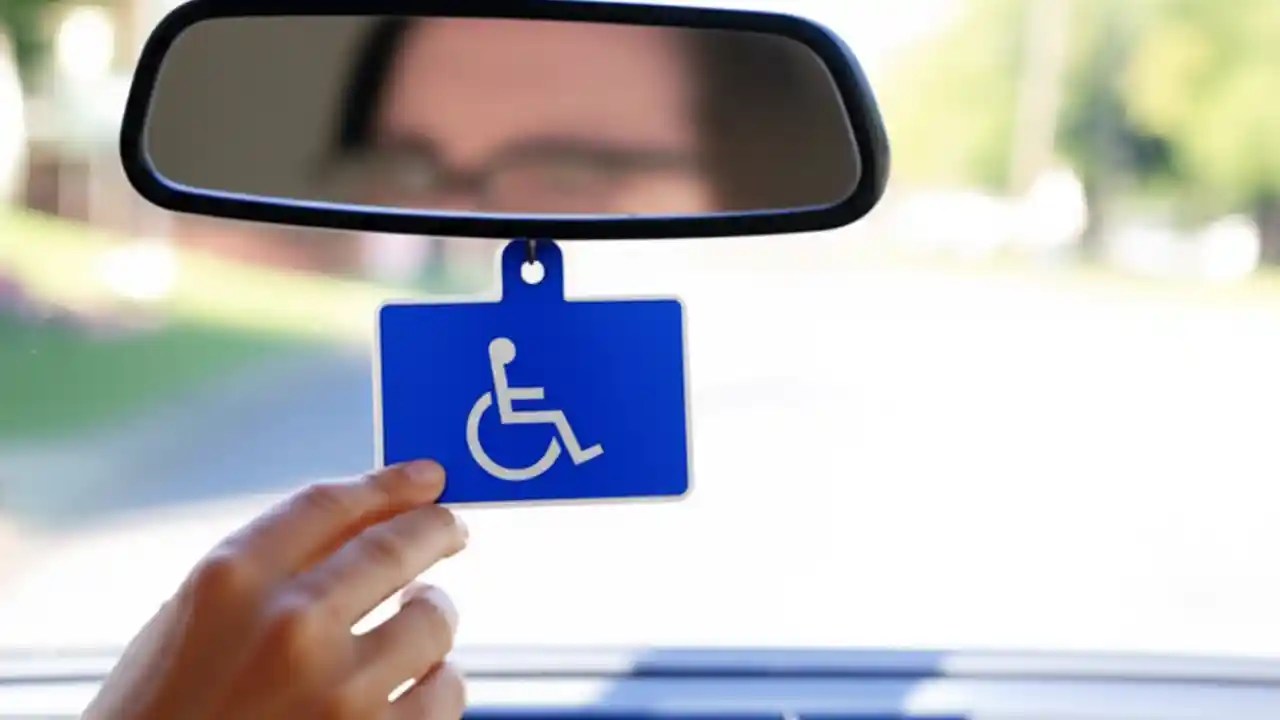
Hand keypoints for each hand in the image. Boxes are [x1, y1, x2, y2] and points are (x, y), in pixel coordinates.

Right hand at [84, 461, 467, 719]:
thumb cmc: (162, 716)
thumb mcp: (190, 624)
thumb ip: (269, 569)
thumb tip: (365, 518)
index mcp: (231, 581)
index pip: (331, 505)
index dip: (388, 484)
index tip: (426, 478)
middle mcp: (290, 625)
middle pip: (397, 546)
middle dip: (435, 529)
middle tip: (450, 528)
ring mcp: (339, 689)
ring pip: (434, 620)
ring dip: (430, 617)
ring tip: (413, 626)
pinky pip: (446, 689)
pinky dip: (438, 682)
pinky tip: (416, 684)